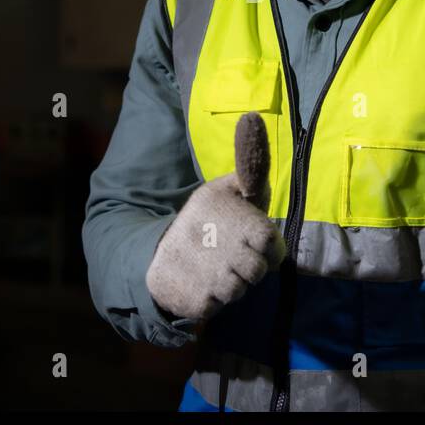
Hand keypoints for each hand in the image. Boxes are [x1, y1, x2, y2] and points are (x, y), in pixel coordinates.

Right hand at [145, 112, 286, 320]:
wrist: (152, 255)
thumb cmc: (205, 224)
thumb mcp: (225, 191)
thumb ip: (249, 167)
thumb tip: (252, 117)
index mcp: (221, 210)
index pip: (272, 243)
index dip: (267, 248)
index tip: (249, 242)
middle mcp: (209, 237)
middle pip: (258, 271)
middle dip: (249, 269)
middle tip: (229, 259)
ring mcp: (198, 269)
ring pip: (240, 291)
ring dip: (230, 287)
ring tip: (212, 270)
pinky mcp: (190, 298)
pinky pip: (218, 307)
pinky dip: (211, 301)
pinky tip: (197, 285)